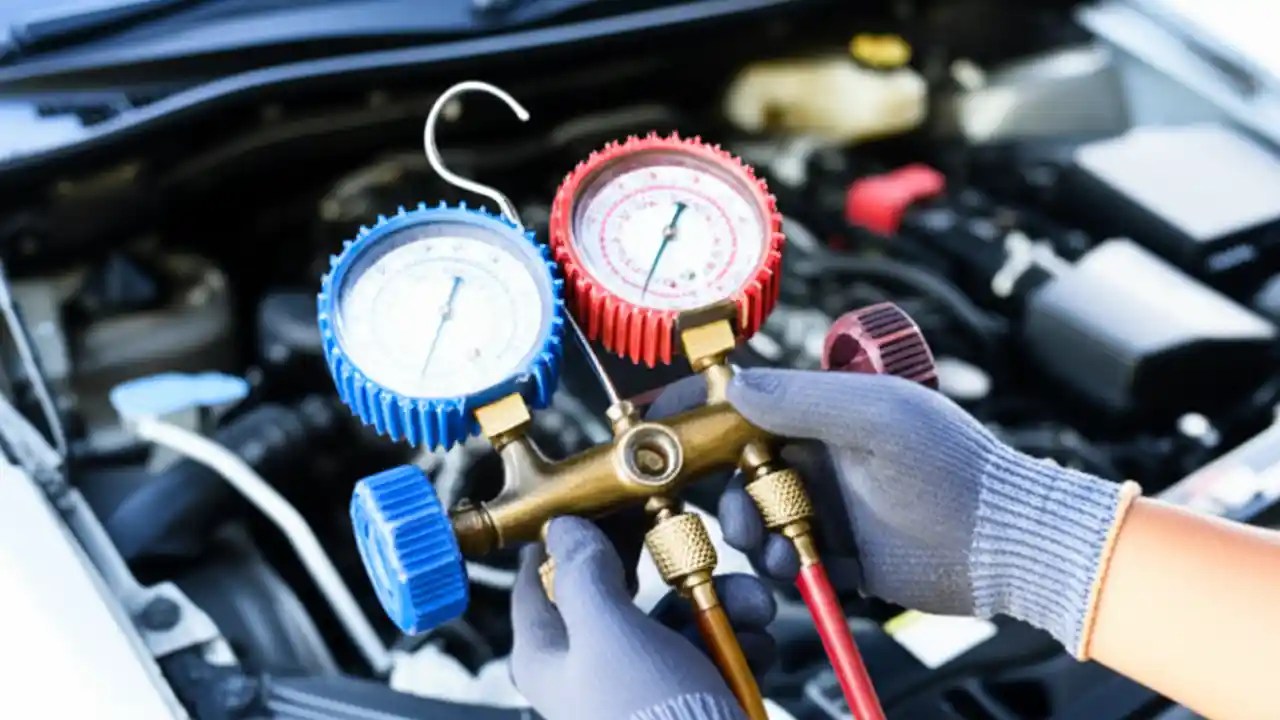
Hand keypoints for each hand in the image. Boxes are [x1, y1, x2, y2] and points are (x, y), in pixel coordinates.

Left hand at [510, 517, 772, 719]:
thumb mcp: (609, 632)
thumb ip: (584, 572)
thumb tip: (563, 529)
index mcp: (548, 655)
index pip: (536, 579)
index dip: (567, 534)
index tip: (603, 500)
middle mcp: (590, 667)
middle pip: (618, 588)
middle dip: (663, 560)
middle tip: (683, 534)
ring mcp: (642, 684)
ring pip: (675, 613)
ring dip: (719, 598)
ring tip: (750, 605)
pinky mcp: (689, 698)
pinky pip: (712, 648)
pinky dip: (739, 638)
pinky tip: (757, 644)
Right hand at [710, 368, 1135, 655]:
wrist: (1003, 542)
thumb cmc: (954, 469)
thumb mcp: (880, 419)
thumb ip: (805, 400)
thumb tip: (733, 385)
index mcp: (826, 408)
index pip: (746, 398)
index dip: (699, 409)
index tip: (657, 422)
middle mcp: (819, 450)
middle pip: (736, 464)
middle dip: (724, 492)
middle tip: (740, 518)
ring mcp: (825, 500)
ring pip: (753, 512)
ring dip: (750, 531)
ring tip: (774, 550)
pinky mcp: (834, 548)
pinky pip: (780, 552)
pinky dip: (775, 561)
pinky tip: (794, 568)